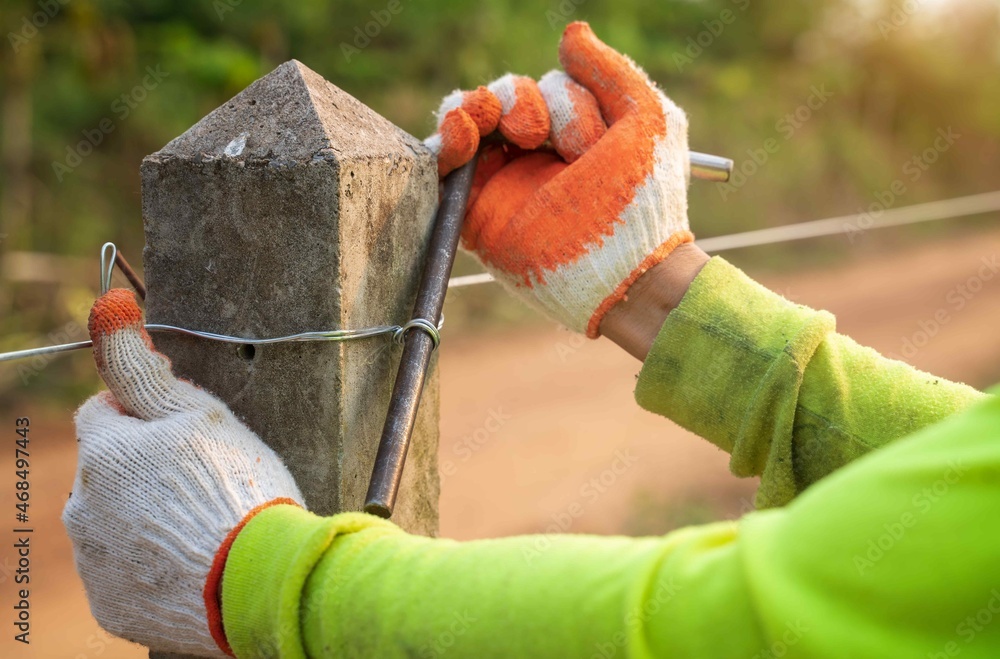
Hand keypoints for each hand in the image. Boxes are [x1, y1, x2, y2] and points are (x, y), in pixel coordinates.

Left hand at [62, 289, 303, 656]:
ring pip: (113, 520)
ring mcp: (95, 561)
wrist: (257, 582)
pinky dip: (151, 562)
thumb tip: (109, 309)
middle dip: (143, 467)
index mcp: (104, 452)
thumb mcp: (200, 416)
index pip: (103, 412)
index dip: (144, 413)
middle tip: (203, 479)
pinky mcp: (112, 604)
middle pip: (107, 470)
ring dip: (145, 514)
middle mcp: (83, 507)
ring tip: (204, 524)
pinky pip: (125, 570)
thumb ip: (144, 369)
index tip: (183, 429)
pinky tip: (192, 561)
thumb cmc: (237, 489)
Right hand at [424, 22, 691, 336]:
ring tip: (513, 130)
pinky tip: (461, 132)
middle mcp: (539, 155)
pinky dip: (446, 134)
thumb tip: (570, 36)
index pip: (549, 87)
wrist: (625, 269)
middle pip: (508, 96)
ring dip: (486, 106)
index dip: (565, 101)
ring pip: (474, 116)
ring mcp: (506, 180)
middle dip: (526, 102)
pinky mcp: (478, 209)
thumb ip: (610, 70)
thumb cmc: (646, 197)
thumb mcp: (647, 117)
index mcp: (578, 134)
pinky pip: (445, 161)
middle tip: (547, 140)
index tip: (590, 146)